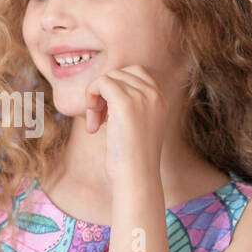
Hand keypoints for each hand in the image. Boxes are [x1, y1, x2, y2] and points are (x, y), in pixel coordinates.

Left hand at [83, 65, 167, 181]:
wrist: (136, 177)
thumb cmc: (132, 161)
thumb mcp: (137, 128)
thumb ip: (130, 108)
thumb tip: (104, 91)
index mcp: (161, 101)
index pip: (136, 74)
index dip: (117, 88)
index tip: (109, 113)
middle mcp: (155, 95)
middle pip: (121, 73)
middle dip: (105, 93)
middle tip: (99, 119)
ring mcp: (142, 97)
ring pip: (109, 78)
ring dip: (95, 99)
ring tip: (95, 124)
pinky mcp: (125, 103)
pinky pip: (102, 82)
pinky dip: (90, 95)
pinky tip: (92, 122)